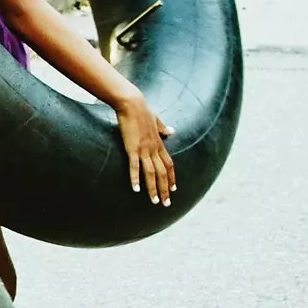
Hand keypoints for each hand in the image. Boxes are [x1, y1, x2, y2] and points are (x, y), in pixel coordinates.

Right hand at [116, 91, 173, 205]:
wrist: (132, 104)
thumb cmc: (142, 111)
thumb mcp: (156, 120)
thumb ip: (163, 128)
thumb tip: (172, 131)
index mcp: (159, 144)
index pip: (169, 164)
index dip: (172, 178)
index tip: (174, 189)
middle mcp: (154, 149)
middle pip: (163, 173)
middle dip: (165, 189)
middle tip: (166, 203)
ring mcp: (144, 149)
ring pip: (151, 173)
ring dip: (153, 188)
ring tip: (155, 201)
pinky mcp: (132, 148)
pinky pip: (135, 166)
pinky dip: (135, 178)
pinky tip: (136, 189)